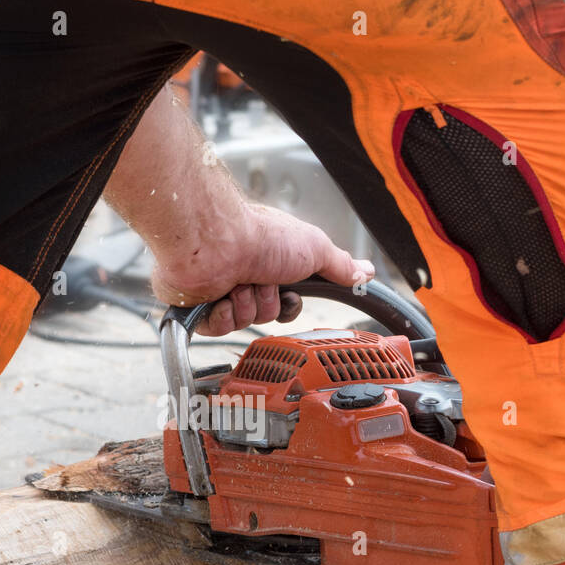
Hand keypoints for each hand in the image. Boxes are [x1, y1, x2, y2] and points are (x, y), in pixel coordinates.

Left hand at [151, 203, 375, 336]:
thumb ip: (340, 264)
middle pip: (268, 315)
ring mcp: (221, 291)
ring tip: (239, 282)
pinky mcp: (199, 307)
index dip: (290, 304)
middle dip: (268, 301)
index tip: (289, 291)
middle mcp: (245, 276)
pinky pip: (220, 329)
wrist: (216, 241)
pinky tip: (221, 297)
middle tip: (261, 279)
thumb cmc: (259, 236)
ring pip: (245, 322)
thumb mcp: (315, 248)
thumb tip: (365, 273)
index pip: (287, 303)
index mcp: (270, 263)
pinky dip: (224, 314)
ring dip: (247, 304)